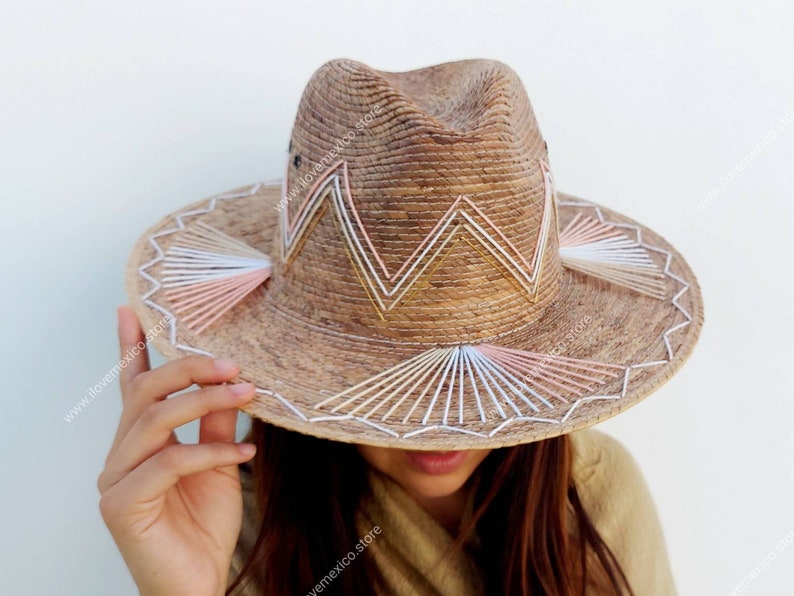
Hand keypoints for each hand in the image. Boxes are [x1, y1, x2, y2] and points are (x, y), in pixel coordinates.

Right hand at [98, 306, 256, 595]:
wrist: (198, 583)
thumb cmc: (205, 524)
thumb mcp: (219, 463)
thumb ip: (217, 423)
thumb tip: (232, 380)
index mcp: (140, 441)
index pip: (134, 387)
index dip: (131, 348)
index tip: (131, 310)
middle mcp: (121, 455)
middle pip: (146, 393)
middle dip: (190, 369)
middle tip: (235, 364)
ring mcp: (115, 480)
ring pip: (155, 420)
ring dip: (206, 401)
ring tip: (248, 394)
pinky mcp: (121, 505)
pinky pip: (169, 462)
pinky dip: (210, 452)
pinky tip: (244, 455)